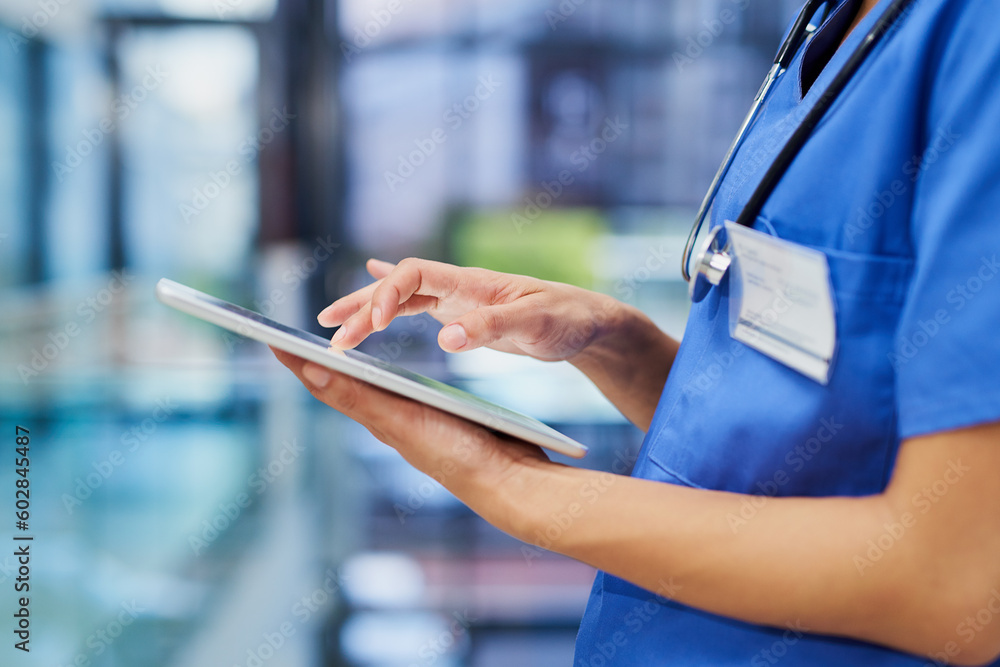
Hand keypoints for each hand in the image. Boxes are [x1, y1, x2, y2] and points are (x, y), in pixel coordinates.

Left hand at [270, 346, 551, 528]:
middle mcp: (387, 417)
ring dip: (345, 368)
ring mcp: (411, 419)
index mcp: (374, 414)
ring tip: (327, 351)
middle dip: (312, 361)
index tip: (266, 335)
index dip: (296, 359)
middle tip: (286, 339)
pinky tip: (390, 374)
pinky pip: (398, 391)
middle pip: (340, 384)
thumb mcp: (404, 419)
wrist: (507, 478)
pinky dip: (383, 375)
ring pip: (368, 388)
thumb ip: (359, 395)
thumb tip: (308, 368)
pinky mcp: (435, 416)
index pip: (325, 381)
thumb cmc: (457, 451)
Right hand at [320, 258, 621, 361]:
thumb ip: (491, 328)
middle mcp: (459, 287)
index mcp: (472, 283)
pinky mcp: (463, 315)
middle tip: (330, 335)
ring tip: (333, 329)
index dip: (387, 293)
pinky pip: (417, 306)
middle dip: (362, 307)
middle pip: (398, 286)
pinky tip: (373, 303)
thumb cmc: (566, 317)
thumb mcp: (535, 325)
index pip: (415, 274)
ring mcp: (458, 300)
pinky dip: (391, 305)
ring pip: (402, 298)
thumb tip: (446, 339)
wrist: (586, 321)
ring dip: (367, 311)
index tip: (369, 323)